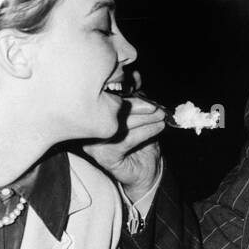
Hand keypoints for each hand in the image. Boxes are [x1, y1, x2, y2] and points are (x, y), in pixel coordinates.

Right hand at [82, 78, 165, 199]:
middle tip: (156, 105)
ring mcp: (93, 142)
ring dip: (145, 118)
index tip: (137, 80)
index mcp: (91, 113)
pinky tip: (158, 127)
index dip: (122, 85)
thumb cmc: (140, 142)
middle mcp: (88, 127)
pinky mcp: (103, 156)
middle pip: (112, 109)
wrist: (144, 172)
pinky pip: (126, 139)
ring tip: (160, 116)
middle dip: (138, 104)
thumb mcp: (138, 114)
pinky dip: (146, 131)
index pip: (105, 95)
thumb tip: (135, 76)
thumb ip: (135, 96)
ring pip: (121, 124)